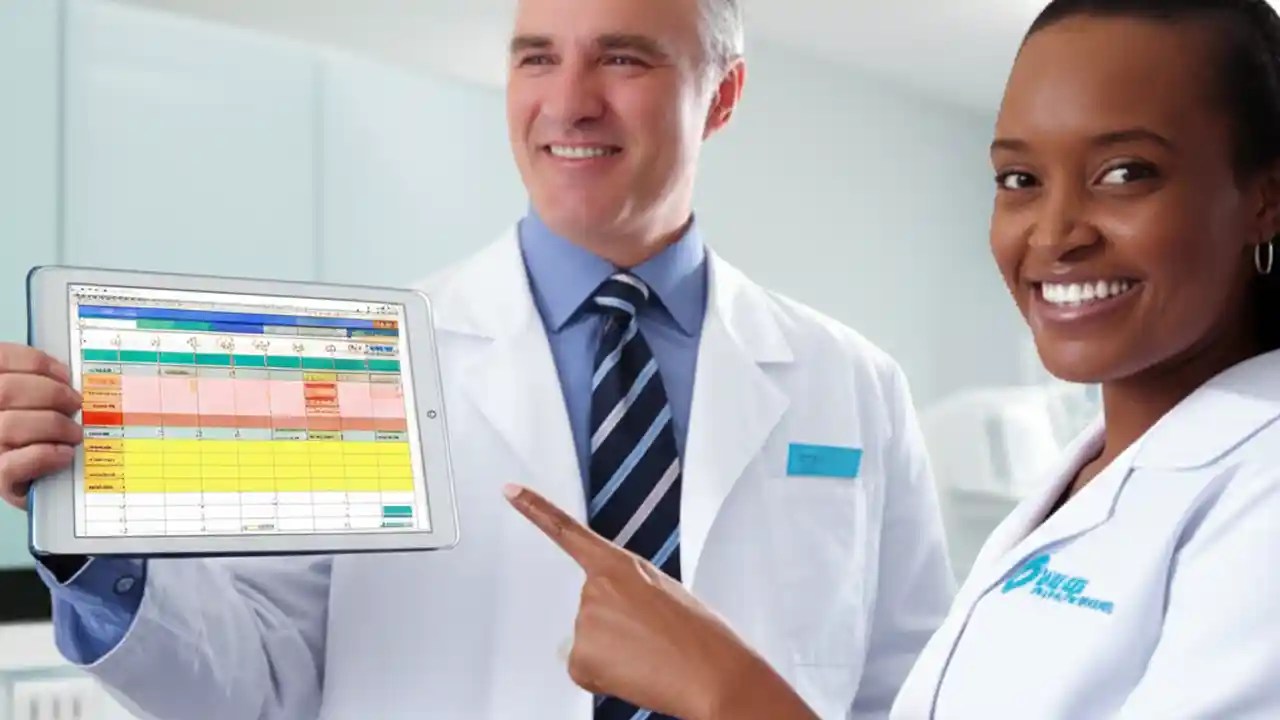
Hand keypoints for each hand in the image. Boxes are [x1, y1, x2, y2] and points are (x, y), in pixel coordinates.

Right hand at [0, 343, 81, 509]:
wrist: (9, 472)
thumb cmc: (22, 433)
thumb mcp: (24, 401)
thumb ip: (32, 384)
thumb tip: (63, 377)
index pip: (1, 359)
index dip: (36, 362)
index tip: (64, 374)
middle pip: (7, 391)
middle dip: (52, 394)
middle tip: (76, 404)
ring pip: (11, 426)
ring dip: (54, 425)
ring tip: (74, 432)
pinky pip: (12, 466)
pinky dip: (45, 456)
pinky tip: (64, 453)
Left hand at [502, 483, 818, 719]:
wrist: (717, 677)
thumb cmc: (704, 638)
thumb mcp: (667, 596)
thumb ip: (629, 594)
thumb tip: (612, 622)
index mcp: (621, 565)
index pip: (568, 531)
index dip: (535, 509)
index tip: (510, 491)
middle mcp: (594, 589)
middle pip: (589, 606)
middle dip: (616, 624)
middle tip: (653, 637)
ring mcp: (584, 622)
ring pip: (589, 640)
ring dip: (615, 651)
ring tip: (652, 655)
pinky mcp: (579, 658)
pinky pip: (585, 666)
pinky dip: (607, 674)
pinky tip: (636, 673)